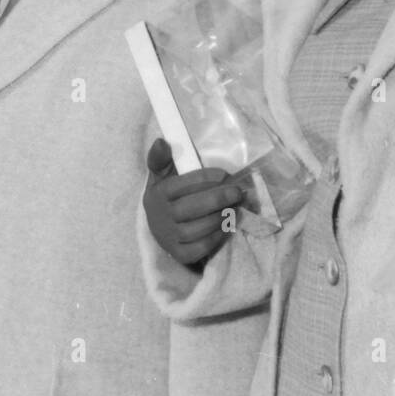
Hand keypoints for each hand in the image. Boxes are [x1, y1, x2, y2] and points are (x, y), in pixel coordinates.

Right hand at [143, 138, 241, 266]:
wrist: (160, 228)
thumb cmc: (167, 196)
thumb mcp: (161, 175)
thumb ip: (161, 159)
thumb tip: (162, 141)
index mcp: (157, 194)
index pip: (180, 185)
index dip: (204, 179)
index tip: (224, 174)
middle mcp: (161, 217)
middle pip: (190, 208)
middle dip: (218, 198)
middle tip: (237, 191)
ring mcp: (170, 237)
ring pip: (197, 229)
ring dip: (220, 217)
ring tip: (234, 207)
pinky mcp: (180, 254)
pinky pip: (201, 248)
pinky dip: (216, 237)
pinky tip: (226, 225)